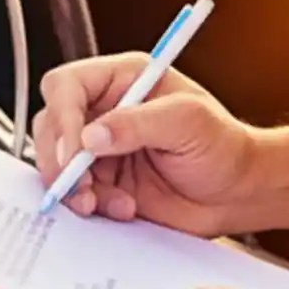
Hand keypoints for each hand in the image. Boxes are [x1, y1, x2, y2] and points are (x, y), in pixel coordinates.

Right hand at [33, 52, 263, 235]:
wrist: (238, 193)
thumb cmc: (224, 146)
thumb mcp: (189, 123)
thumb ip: (139, 124)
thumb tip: (91, 135)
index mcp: (123, 80)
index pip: (67, 86)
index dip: (62, 116)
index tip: (75, 151)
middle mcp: (105, 110)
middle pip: (50, 124)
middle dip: (60, 159)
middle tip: (79, 187)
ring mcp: (100, 147)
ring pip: (57, 162)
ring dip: (75, 188)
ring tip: (108, 203)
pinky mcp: (103, 181)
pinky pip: (75, 192)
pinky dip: (90, 204)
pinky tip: (123, 207)